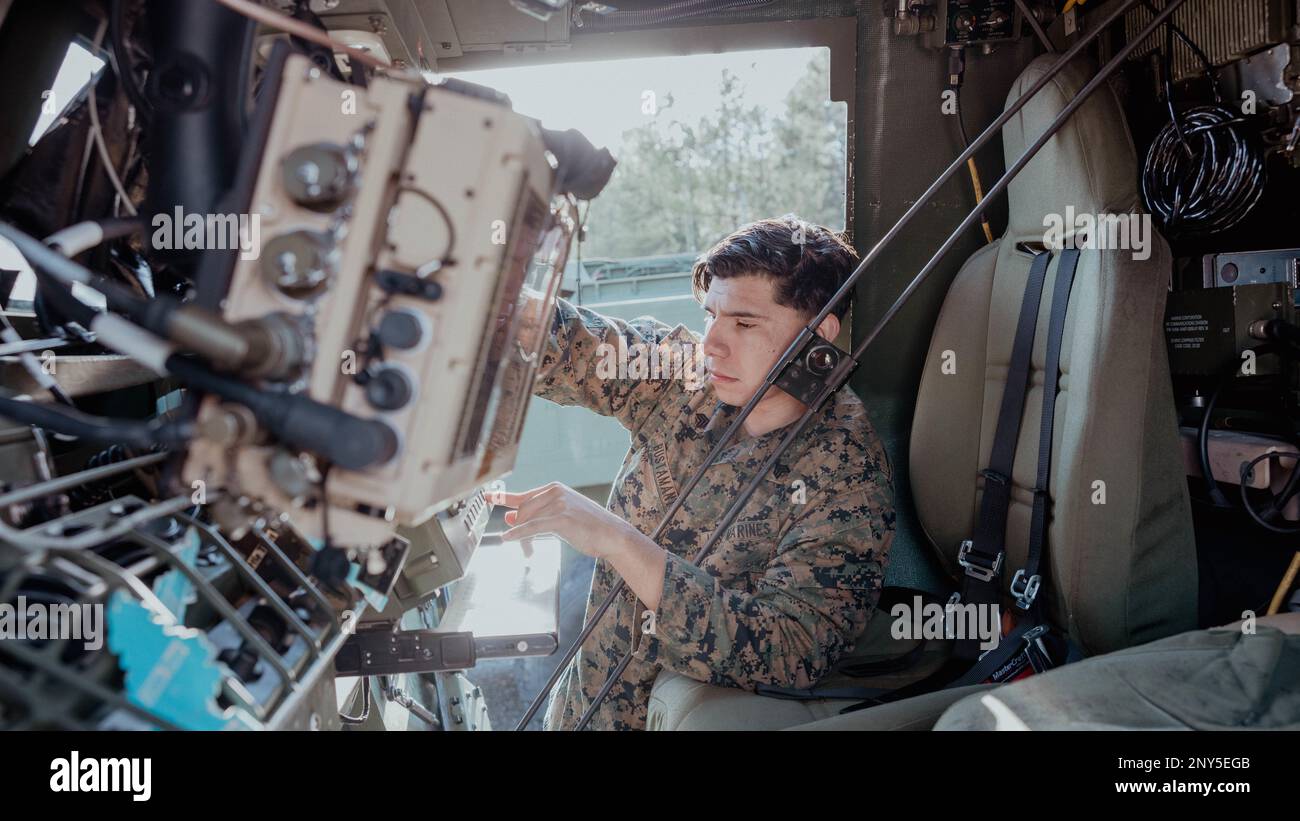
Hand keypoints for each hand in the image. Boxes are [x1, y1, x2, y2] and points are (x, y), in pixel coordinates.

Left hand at [491, 482, 668, 609]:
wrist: (612, 535)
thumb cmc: (589, 528)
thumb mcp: (560, 518)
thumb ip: (537, 515)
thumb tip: (510, 517)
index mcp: (555, 488)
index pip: (523, 495)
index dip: (502, 498)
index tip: (487, 497)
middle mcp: (555, 492)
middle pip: (523, 510)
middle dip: (518, 529)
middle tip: (519, 545)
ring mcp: (558, 503)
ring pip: (527, 520)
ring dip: (522, 538)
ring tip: (527, 552)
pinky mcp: (561, 518)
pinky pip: (532, 527)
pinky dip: (518, 534)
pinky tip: (509, 538)